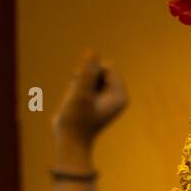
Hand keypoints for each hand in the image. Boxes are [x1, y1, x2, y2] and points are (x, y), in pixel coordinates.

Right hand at [52, 51, 127, 168]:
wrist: (69, 139)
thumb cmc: (76, 119)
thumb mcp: (81, 92)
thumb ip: (87, 72)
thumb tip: (92, 51)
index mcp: (121, 95)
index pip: (108, 67)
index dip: (91, 73)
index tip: (84, 88)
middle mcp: (117, 96)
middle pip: (100, 70)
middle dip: (85, 77)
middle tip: (79, 93)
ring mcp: (106, 98)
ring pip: (91, 75)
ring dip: (79, 82)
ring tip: (76, 98)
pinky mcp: (95, 99)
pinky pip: (85, 82)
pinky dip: (76, 86)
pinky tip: (73, 99)